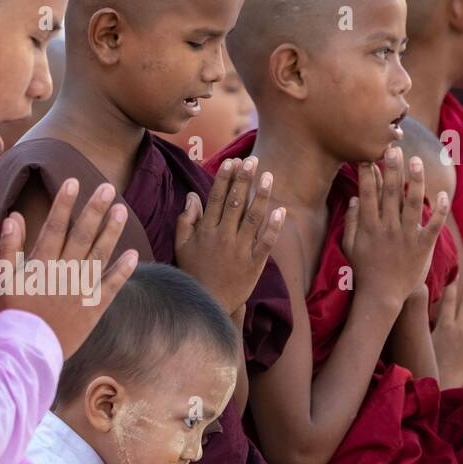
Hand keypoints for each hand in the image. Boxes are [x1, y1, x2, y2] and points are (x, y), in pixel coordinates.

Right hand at [0, 179, 137, 357]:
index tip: (73, 181)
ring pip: (98, 255)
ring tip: (122, 210)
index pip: (54, 226)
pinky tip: (133, 254)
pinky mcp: (92, 308)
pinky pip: (110, 287)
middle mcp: (63, 273)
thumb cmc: (10, 314)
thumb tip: (14, 216)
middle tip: (108, 188)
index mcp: (40, 264)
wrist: (25, 351)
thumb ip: (8, 247)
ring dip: (111, 232)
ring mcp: (80, 290)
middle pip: (81, 235)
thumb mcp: (1, 280)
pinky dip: (121, 271)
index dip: (64, 203)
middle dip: (95, 210)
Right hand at [174, 157, 285, 312]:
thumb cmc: (193, 272)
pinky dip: (274, 226)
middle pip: (235, 203)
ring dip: (261, 196)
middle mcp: (223, 237)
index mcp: (206, 231)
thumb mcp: (181, 246)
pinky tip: (281, 209)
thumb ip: (186, 220)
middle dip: (244, 180)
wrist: (208, 303)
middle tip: (252, 160)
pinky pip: (266, 242)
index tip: (232, 162)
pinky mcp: (254, 264)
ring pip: (253, 218)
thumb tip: (193, 196)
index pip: (216, 199)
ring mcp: (240, 250)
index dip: (225, 179)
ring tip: (268, 176)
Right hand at [342, 147, 449, 305]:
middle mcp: (387, 228)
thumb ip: (350, 222)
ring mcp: (405, 237)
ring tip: (417, 161)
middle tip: (393, 147)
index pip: (368, 194)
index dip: (368, 174)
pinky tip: (443, 196)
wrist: (381, 297)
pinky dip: (438, 211)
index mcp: (368, 227)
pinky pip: (433, 226)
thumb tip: (354, 198)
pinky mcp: (422, 247)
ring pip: (411, 204)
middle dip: (392, 168)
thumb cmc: (363, 272)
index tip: (369, 156)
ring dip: (414, 181)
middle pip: (390, 192)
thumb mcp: (349, 247)